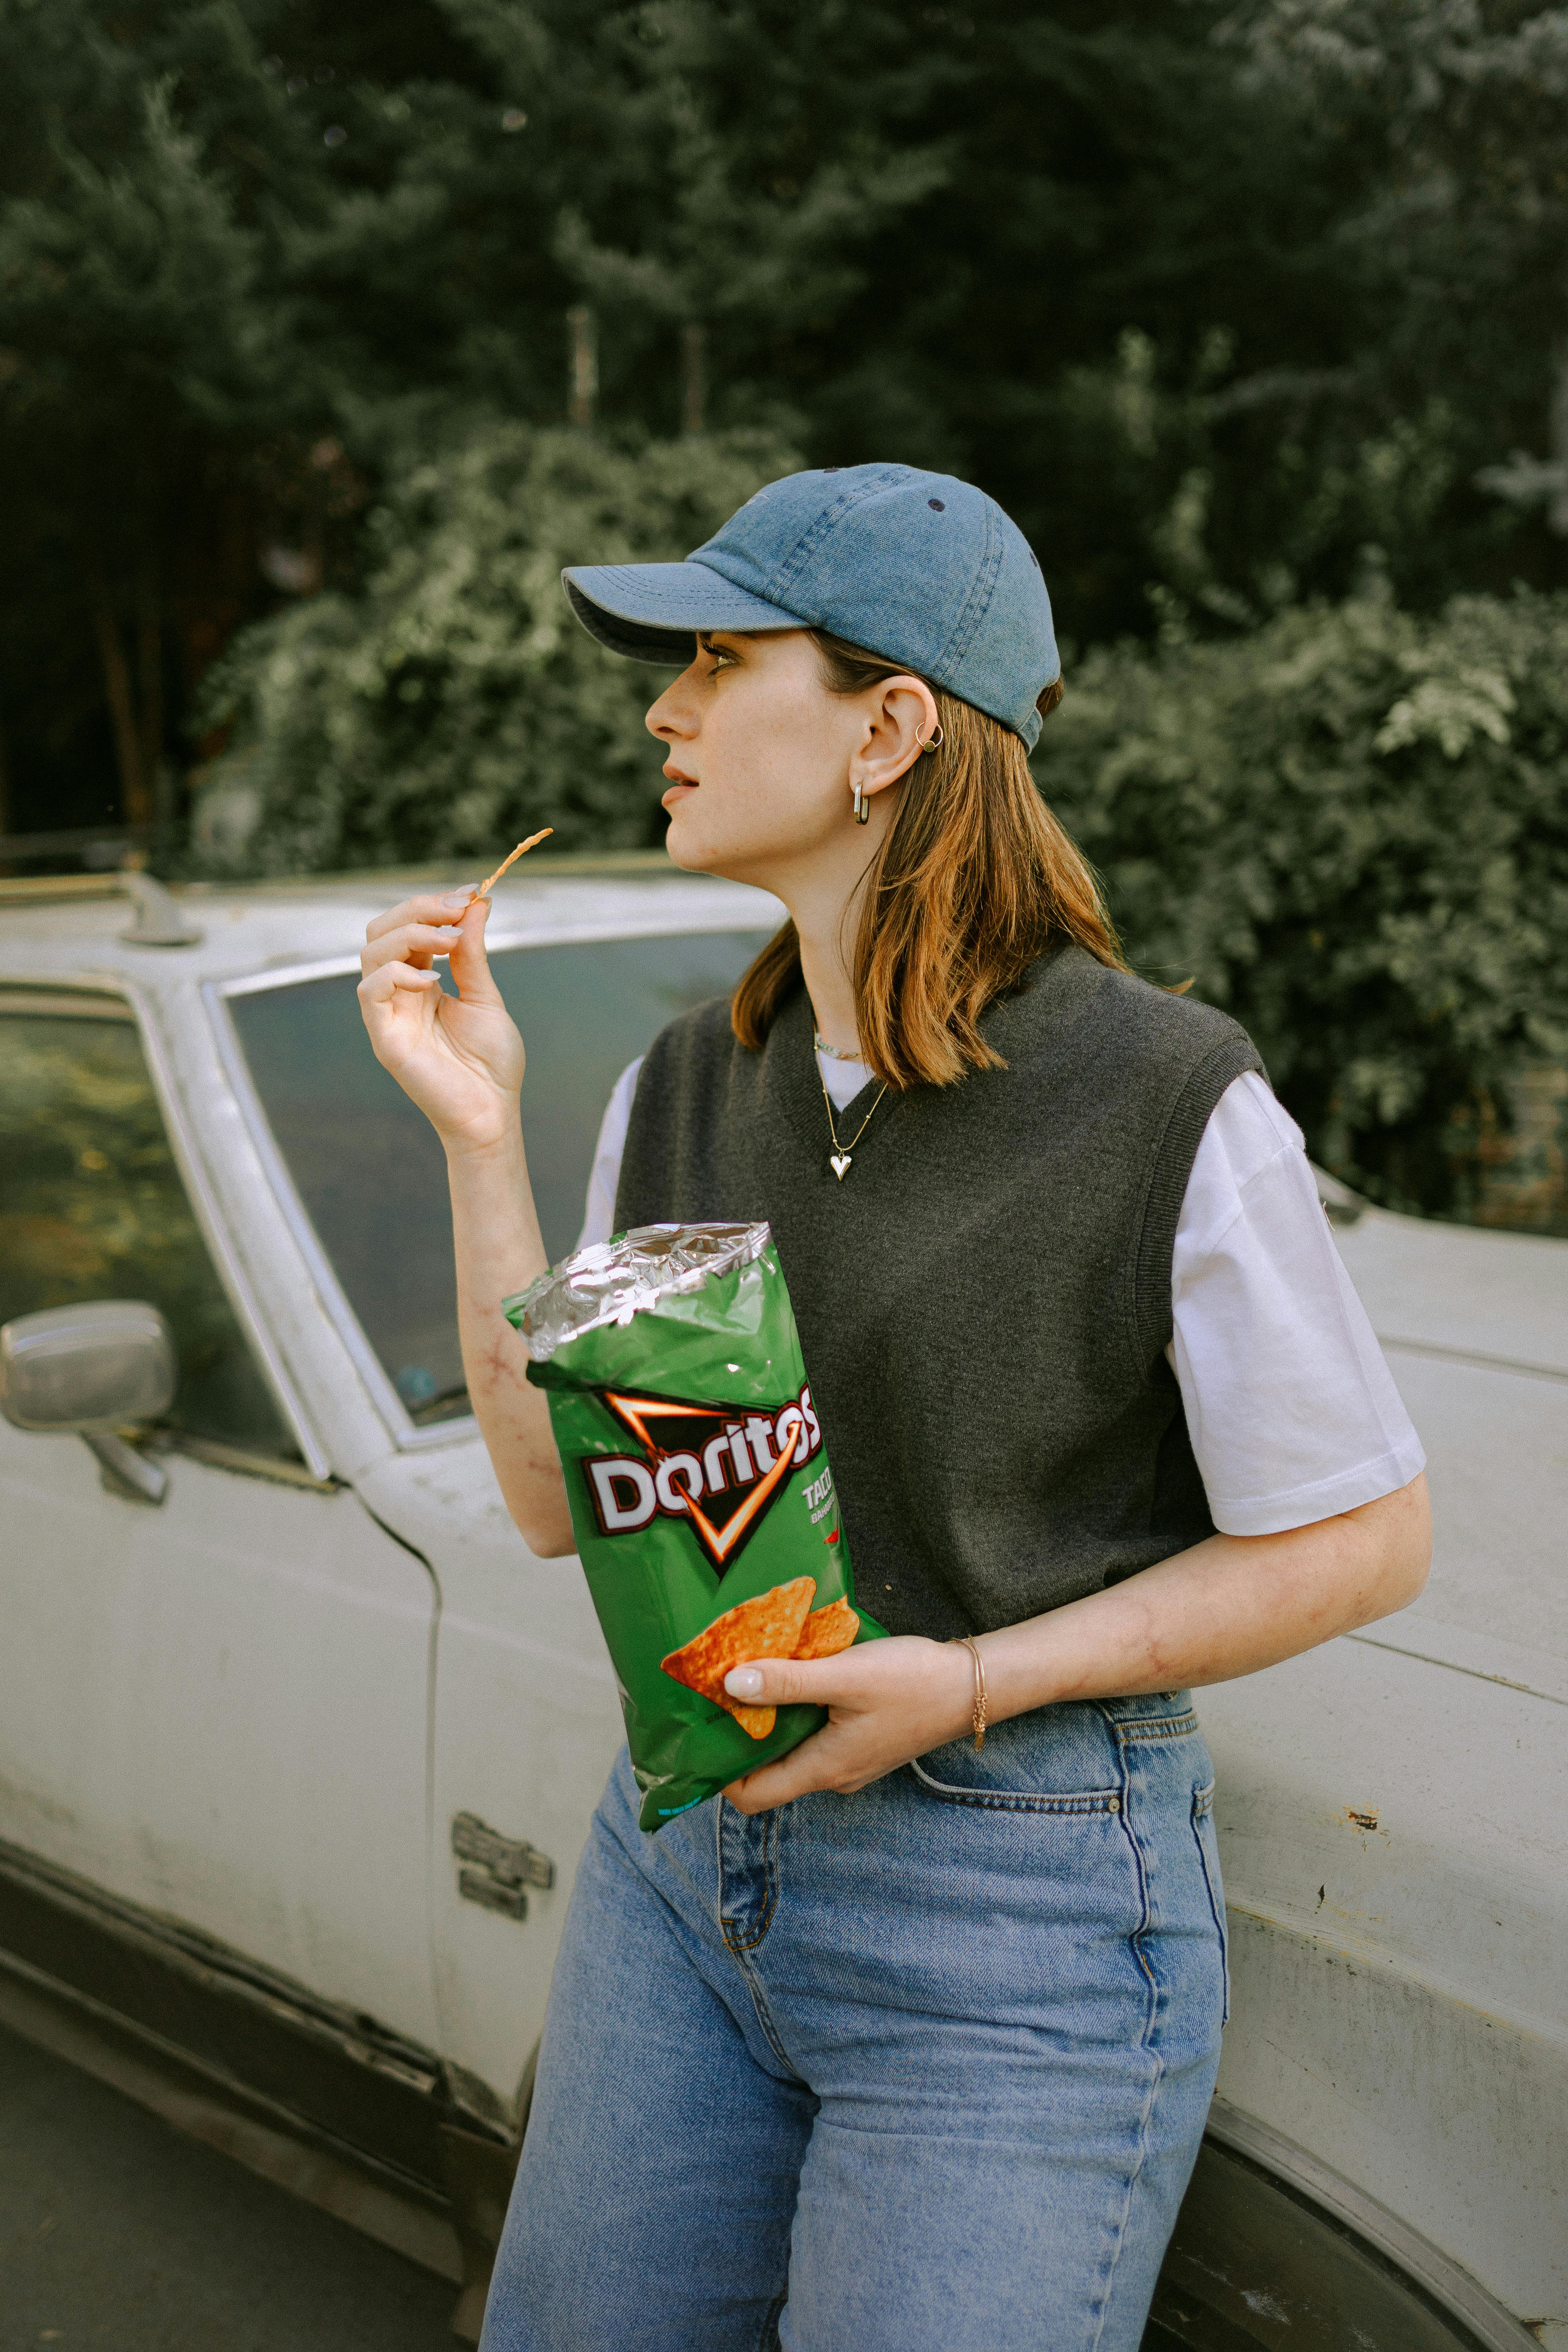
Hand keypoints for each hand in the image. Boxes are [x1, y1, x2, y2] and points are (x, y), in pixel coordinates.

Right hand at [358, 889, 523, 1153]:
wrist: (493, 1111)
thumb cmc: (491, 1063)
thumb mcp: (485, 996)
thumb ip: (473, 952)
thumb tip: (475, 903)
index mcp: (421, 980)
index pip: (409, 927)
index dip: (433, 904)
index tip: (470, 893)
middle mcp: (399, 992)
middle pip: (382, 931)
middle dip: (417, 909)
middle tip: (456, 908)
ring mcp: (388, 1013)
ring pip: (372, 953)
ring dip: (410, 934)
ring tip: (449, 941)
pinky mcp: (384, 1036)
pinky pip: (370, 991)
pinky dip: (396, 974)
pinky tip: (432, 979)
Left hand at [719, 1635, 975, 1813]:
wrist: (975, 1685)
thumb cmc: (914, 1681)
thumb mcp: (846, 1675)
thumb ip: (789, 1682)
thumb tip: (731, 1686)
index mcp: (824, 1768)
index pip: (752, 1796)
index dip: (720, 1771)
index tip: (703, 1729)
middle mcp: (833, 1774)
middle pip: (767, 1772)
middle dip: (739, 1738)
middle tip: (717, 1693)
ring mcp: (850, 1760)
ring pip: (792, 1751)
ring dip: (770, 1721)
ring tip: (750, 1677)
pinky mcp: (863, 1741)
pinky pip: (815, 1736)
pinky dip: (797, 1713)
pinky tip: (794, 1676)